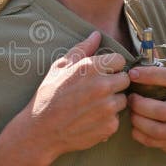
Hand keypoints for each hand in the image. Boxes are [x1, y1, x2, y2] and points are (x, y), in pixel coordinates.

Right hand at [14, 31, 129, 165]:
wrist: (41, 131)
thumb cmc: (48, 96)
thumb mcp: (59, 68)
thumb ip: (81, 49)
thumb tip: (96, 34)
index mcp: (91, 68)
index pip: (120, 60)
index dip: (111, 67)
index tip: (102, 73)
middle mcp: (103, 86)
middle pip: (125, 80)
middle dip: (114, 84)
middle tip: (96, 91)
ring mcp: (108, 108)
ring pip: (123, 100)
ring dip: (112, 102)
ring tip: (92, 106)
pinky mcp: (109, 126)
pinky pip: (117, 119)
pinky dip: (107, 120)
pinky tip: (90, 120)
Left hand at [127, 66, 165, 163]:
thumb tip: (136, 70)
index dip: (149, 75)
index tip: (132, 74)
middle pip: (158, 110)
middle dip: (138, 104)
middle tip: (130, 99)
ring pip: (154, 129)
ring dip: (136, 120)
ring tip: (132, 112)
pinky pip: (151, 141)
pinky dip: (138, 134)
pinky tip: (136, 126)